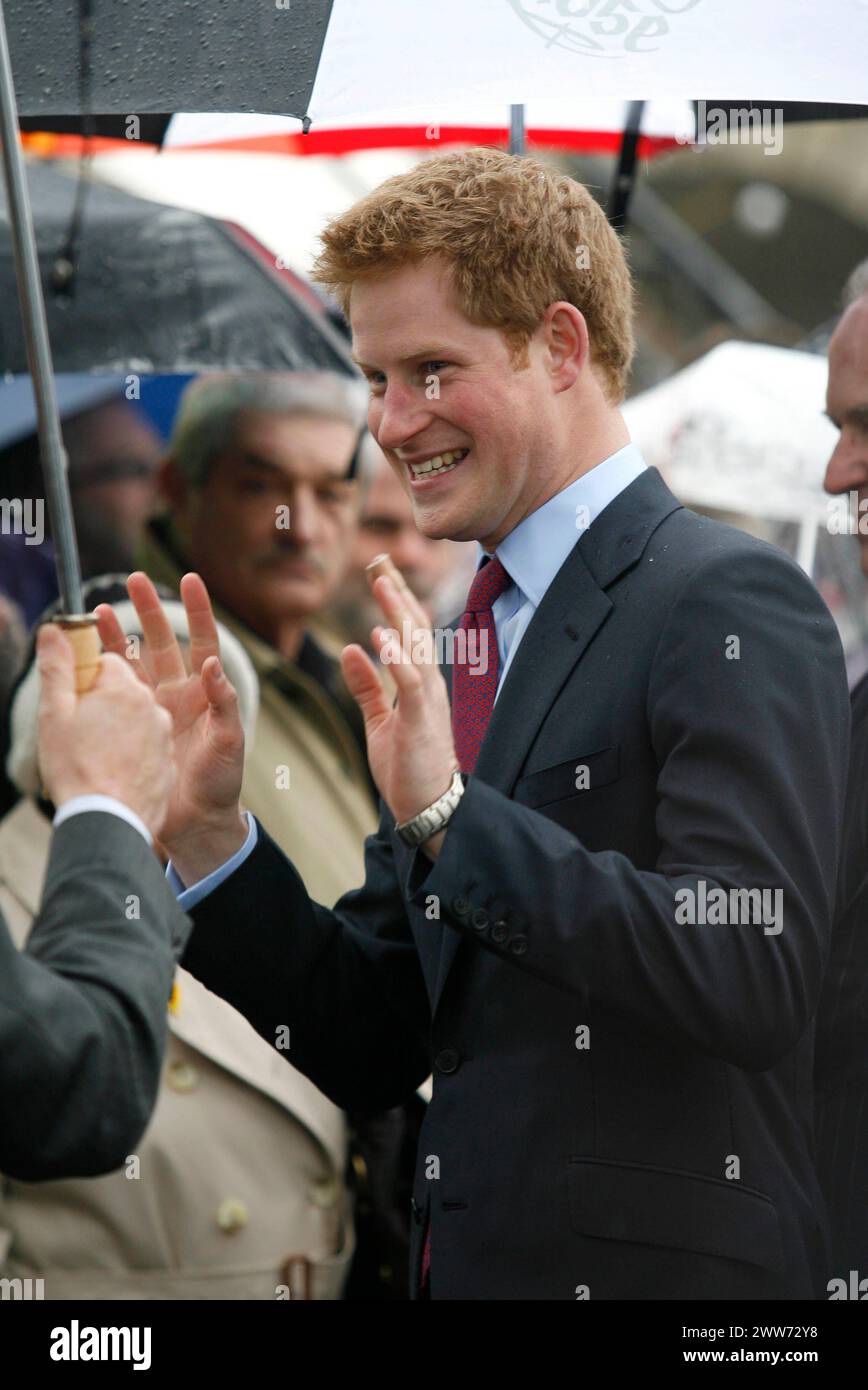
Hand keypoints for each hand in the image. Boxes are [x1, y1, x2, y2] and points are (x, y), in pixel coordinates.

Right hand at [36, 622, 174, 836]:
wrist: (110, 826)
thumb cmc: (77, 769)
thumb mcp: (56, 715)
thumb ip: (58, 669)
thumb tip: (54, 630)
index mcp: (126, 690)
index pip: (108, 663)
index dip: (85, 677)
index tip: (70, 696)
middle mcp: (152, 708)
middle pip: (123, 690)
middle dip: (100, 702)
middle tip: (77, 728)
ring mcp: (162, 738)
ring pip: (133, 720)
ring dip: (112, 729)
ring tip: (88, 755)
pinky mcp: (164, 765)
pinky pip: (142, 748)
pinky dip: (124, 754)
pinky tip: (105, 773)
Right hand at [94, 572, 247, 882]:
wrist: (197, 824)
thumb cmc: (222, 784)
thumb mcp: (230, 742)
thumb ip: (224, 703)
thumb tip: (213, 665)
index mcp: (206, 693)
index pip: (204, 642)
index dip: (198, 611)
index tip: (190, 580)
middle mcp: (179, 694)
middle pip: (163, 642)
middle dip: (148, 611)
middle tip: (133, 579)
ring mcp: (152, 709)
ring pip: (132, 662)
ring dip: (116, 636)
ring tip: (96, 611)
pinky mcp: (131, 727)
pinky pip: (114, 694)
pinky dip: (102, 672)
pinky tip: (87, 654)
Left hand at [341, 573, 457, 858]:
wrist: (428, 808)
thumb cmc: (408, 767)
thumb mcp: (380, 720)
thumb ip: (367, 686)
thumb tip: (352, 649)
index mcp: (419, 683)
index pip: (407, 632)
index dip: (394, 600)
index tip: (379, 571)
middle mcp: (429, 684)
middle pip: (415, 629)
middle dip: (397, 593)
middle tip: (379, 560)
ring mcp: (428, 701)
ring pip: (415, 647)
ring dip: (398, 614)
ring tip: (382, 584)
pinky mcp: (421, 720)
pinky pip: (410, 683)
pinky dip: (397, 658)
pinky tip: (382, 636)